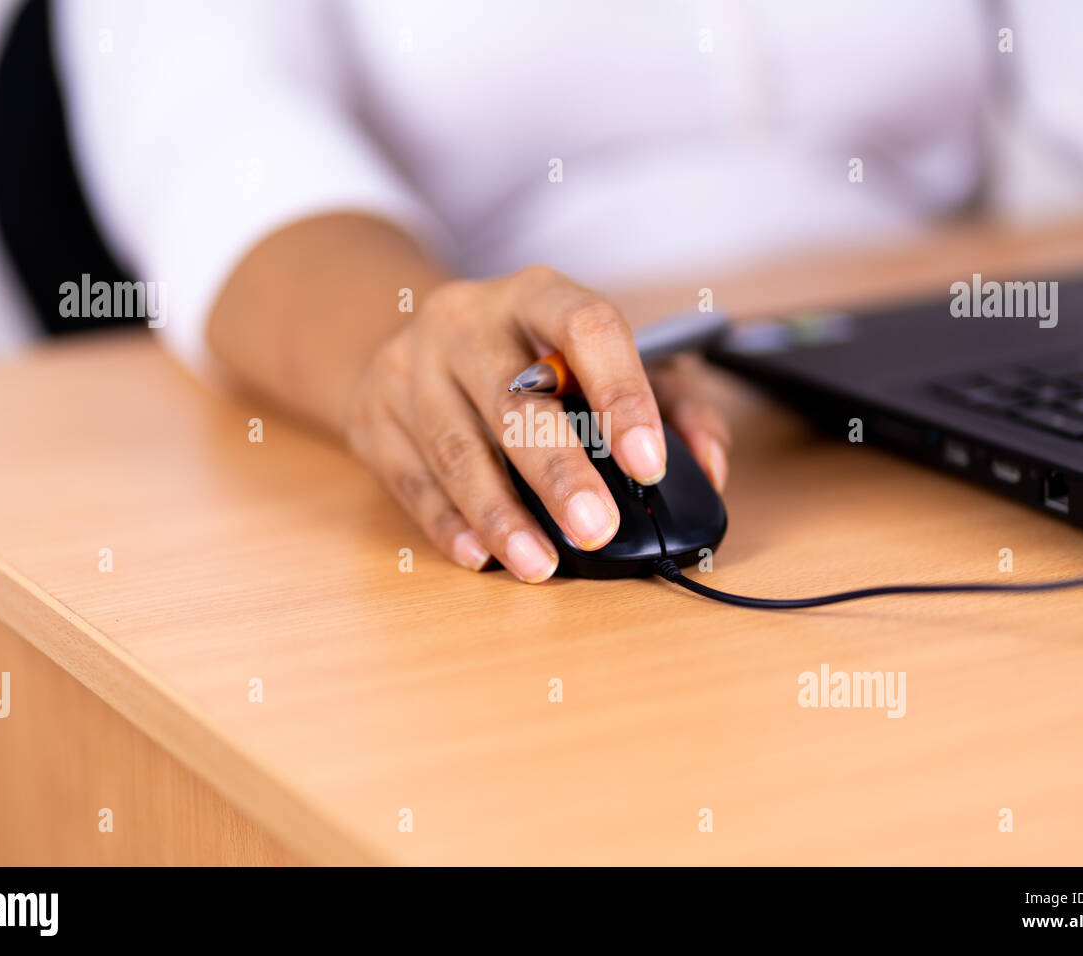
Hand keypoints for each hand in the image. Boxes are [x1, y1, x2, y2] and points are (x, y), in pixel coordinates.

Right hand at [343, 265, 729, 581]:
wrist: (413, 341)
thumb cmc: (529, 360)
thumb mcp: (601, 359)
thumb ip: (672, 404)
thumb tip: (709, 468)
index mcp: (537, 294)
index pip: (585, 326)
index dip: (622, 394)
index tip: (648, 462)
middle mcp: (467, 321)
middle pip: (513, 398)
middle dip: (558, 471)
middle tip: (595, 528)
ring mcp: (411, 366)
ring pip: (456, 447)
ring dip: (501, 513)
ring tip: (540, 564)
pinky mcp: (373, 415)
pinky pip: (412, 479)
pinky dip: (449, 523)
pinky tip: (481, 554)